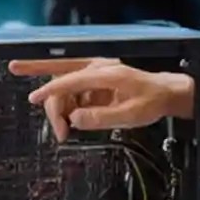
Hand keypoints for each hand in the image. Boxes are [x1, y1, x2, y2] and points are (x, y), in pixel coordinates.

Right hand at [7, 58, 194, 141]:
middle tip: (42, 111)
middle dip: (43, 84)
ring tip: (64, 131)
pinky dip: (68, 108)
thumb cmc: (151, 101)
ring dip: (59, 108)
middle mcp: (98, 68)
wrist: (164, 94)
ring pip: (64, 86)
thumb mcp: (130, 116)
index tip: (35, 98)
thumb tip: (75, 119)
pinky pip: (72, 93)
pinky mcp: (94, 83)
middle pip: (60, 69)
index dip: (51, 90)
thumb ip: (101, 118)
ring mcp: (95, 74)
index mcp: (107, 74)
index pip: (72, 79)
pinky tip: (73, 121)